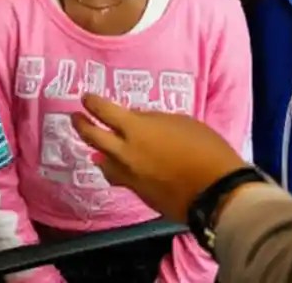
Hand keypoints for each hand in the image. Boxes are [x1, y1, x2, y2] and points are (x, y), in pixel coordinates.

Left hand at [72, 94, 246, 222]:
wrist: (215, 192)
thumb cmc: (205, 150)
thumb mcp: (181, 122)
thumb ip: (153, 121)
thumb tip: (137, 122)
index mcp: (136, 130)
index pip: (104, 112)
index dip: (93, 103)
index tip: (86, 98)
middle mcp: (125, 154)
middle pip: (93, 138)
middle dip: (81, 125)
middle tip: (76, 118)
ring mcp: (130, 177)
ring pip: (103, 163)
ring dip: (98, 152)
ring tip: (95, 148)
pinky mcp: (139, 194)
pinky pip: (119, 178)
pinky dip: (115, 169)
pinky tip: (118, 167)